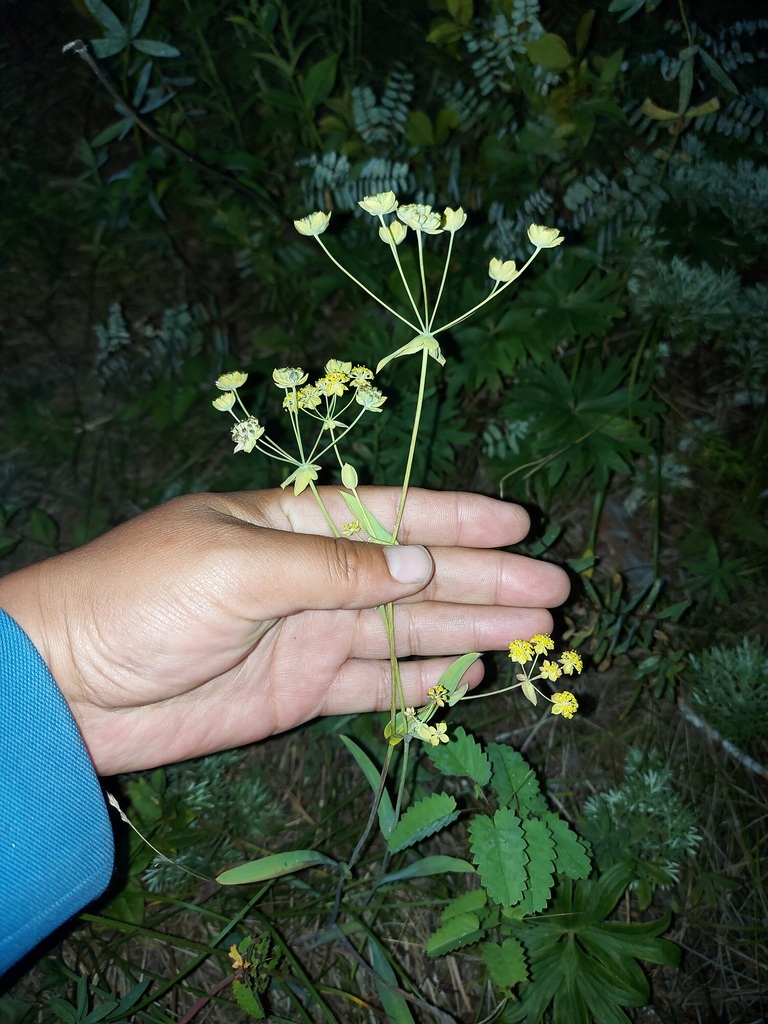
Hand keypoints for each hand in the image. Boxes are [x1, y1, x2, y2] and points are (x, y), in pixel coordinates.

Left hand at [0, 488, 568, 774]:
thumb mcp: (236, 568)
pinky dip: (422, 682)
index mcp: (293, 526)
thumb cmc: (139, 598)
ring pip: (408, 631)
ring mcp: (310, 635)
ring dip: (471, 630)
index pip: (393, 515)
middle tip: (553, 590)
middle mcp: (312, 576)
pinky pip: (376, 684)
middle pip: (417, 577)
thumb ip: (332, 569)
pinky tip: (470, 674)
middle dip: (485, 581)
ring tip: (534, 631)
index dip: (456, 519)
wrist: (69, 685)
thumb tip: (422, 567)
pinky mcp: (300, 692)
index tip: (517, 523)